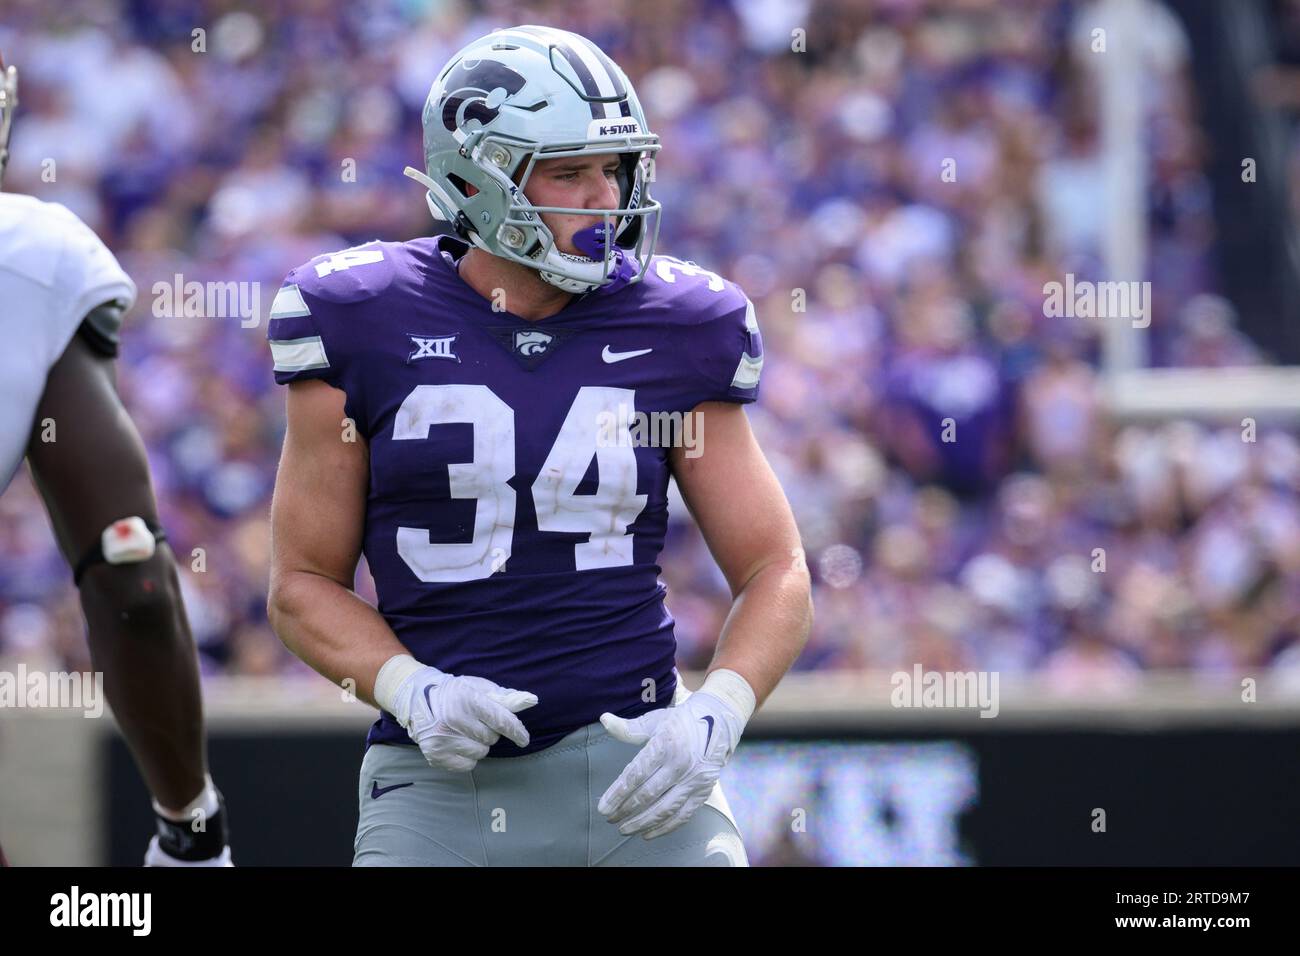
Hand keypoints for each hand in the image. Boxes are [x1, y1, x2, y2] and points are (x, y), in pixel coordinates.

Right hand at [378, 656, 538, 772]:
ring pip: (481, 753)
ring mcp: (443, 738)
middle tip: (476, 722)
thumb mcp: (479, 687)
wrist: (417, 700)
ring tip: (465, 732)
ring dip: (479, 744)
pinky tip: (457, 743)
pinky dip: (467, 757)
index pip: (501, 720)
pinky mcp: (436, 755)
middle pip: (492, 738)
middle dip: (490, 731)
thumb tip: (531, 700)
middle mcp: (453, 719)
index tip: (524, 739)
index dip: (516, 731)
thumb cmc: (455, 693)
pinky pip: (468, 765)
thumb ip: (505, 696)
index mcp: (467, 699)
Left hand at [597, 670, 753, 839]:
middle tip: (610, 819)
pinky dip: (664, 828)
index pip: (636, 774)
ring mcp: (694, 779)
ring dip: (642, 823)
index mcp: (665, 744)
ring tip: (624, 829)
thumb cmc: (680, 722)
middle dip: (625, 810)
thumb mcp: (654, 721)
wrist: (718, 721)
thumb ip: (628, 728)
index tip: (603, 808)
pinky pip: (683, 815)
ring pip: (665, 809)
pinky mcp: (703, 791)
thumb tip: (604, 719)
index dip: (617, 794)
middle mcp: (680, 764)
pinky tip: (648, 834)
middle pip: (648, 795)